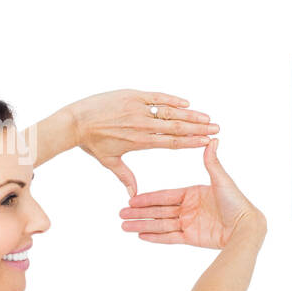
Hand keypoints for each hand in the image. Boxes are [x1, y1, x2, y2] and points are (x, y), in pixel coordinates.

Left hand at [66, 89, 217, 197]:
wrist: (75, 121)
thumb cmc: (92, 142)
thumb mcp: (110, 162)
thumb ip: (125, 177)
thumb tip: (133, 196)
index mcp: (141, 142)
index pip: (172, 143)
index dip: (192, 142)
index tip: (207, 142)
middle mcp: (142, 125)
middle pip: (177, 127)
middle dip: (199, 128)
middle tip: (216, 129)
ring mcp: (138, 108)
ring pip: (170, 112)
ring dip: (191, 114)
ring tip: (207, 117)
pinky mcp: (131, 95)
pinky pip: (156, 96)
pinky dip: (172, 99)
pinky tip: (186, 102)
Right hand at [118, 138, 262, 248]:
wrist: (246, 227)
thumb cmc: (237, 202)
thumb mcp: (221, 180)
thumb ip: (212, 162)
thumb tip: (212, 139)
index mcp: (193, 193)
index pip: (165, 195)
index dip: (148, 197)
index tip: (132, 199)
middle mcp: (189, 208)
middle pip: (159, 210)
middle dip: (139, 212)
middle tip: (120, 214)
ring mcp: (190, 224)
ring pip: (161, 225)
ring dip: (142, 225)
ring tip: (124, 226)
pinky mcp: (192, 238)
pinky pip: (170, 237)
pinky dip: (155, 237)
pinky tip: (140, 235)